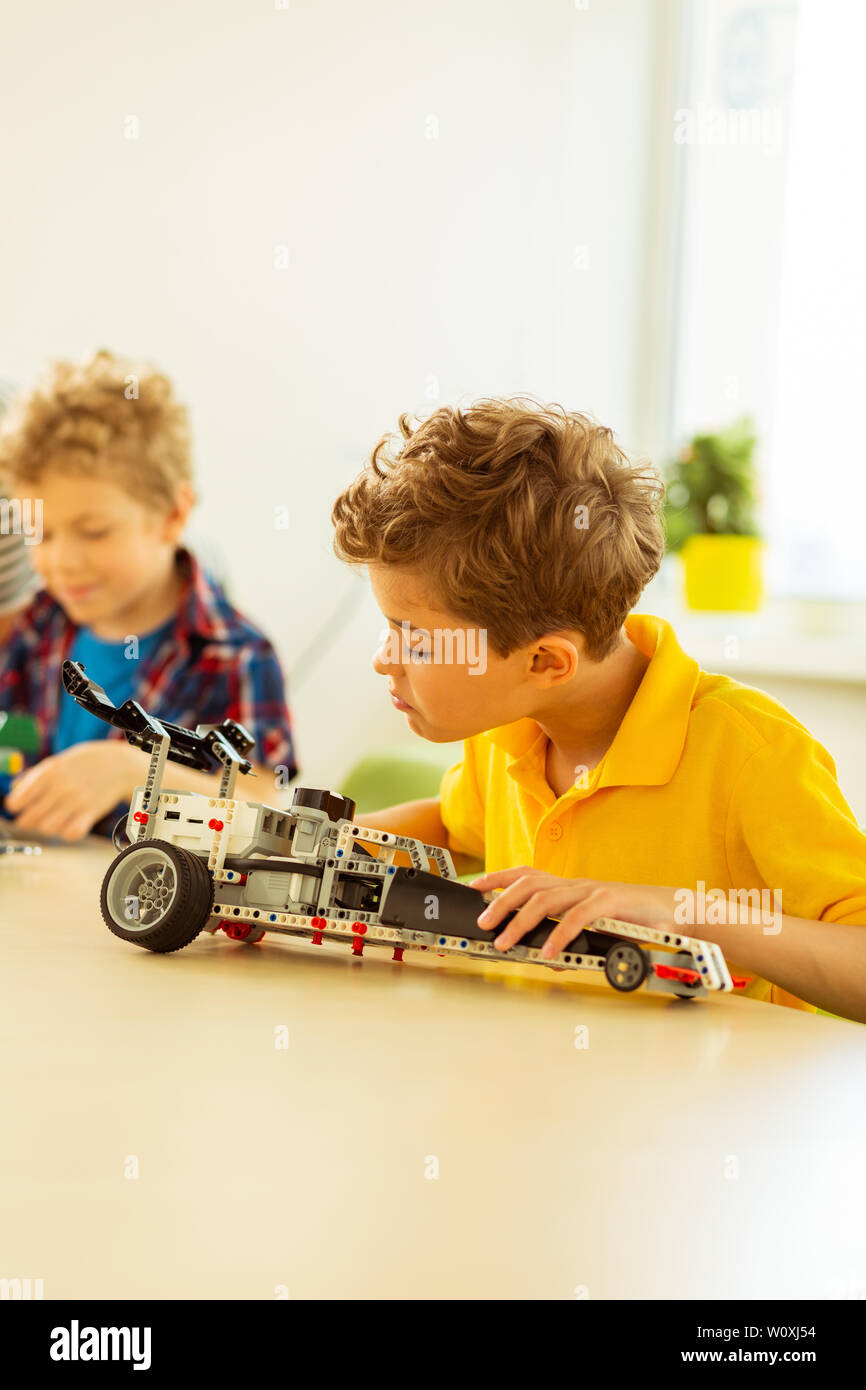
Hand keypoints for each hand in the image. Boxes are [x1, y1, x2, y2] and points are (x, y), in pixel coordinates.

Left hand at [5, 740, 138, 841]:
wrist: (119, 764)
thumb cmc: (86, 762)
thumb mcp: (57, 761)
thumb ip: (34, 776)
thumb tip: (14, 789)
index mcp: (49, 773)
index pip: (16, 801)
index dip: (15, 806)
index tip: (20, 807)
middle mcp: (60, 788)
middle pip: (29, 819)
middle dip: (28, 821)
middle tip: (33, 817)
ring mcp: (76, 801)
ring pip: (47, 829)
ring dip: (48, 827)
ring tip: (54, 819)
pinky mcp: (91, 813)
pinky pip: (71, 833)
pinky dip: (67, 832)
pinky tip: (69, 824)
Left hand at [470, 867, 679, 959]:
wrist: (677, 911)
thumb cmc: (636, 918)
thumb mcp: (596, 924)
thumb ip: (571, 933)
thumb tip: (547, 952)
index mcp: (572, 887)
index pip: (529, 874)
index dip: (500, 877)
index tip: (476, 886)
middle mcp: (578, 884)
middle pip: (530, 884)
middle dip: (501, 902)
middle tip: (483, 923)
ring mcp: (593, 891)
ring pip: (547, 899)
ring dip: (521, 921)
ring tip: (506, 941)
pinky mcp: (610, 902)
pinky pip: (577, 917)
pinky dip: (559, 934)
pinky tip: (547, 951)